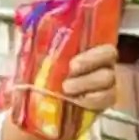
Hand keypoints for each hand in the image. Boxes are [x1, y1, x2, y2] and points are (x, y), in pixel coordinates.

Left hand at [1, 44, 118, 139]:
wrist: (34, 112)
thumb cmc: (35, 82)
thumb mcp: (33, 61)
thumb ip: (38, 46)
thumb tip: (29, 27)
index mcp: (84, 51)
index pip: (104, 46)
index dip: (94, 54)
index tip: (72, 64)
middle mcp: (98, 66)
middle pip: (109, 61)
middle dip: (89, 68)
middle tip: (68, 78)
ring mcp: (103, 85)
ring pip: (108, 80)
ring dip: (87, 85)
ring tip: (66, 91)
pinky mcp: (103, 103)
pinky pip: (107, 99)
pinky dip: (92, 100)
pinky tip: (77, 102)